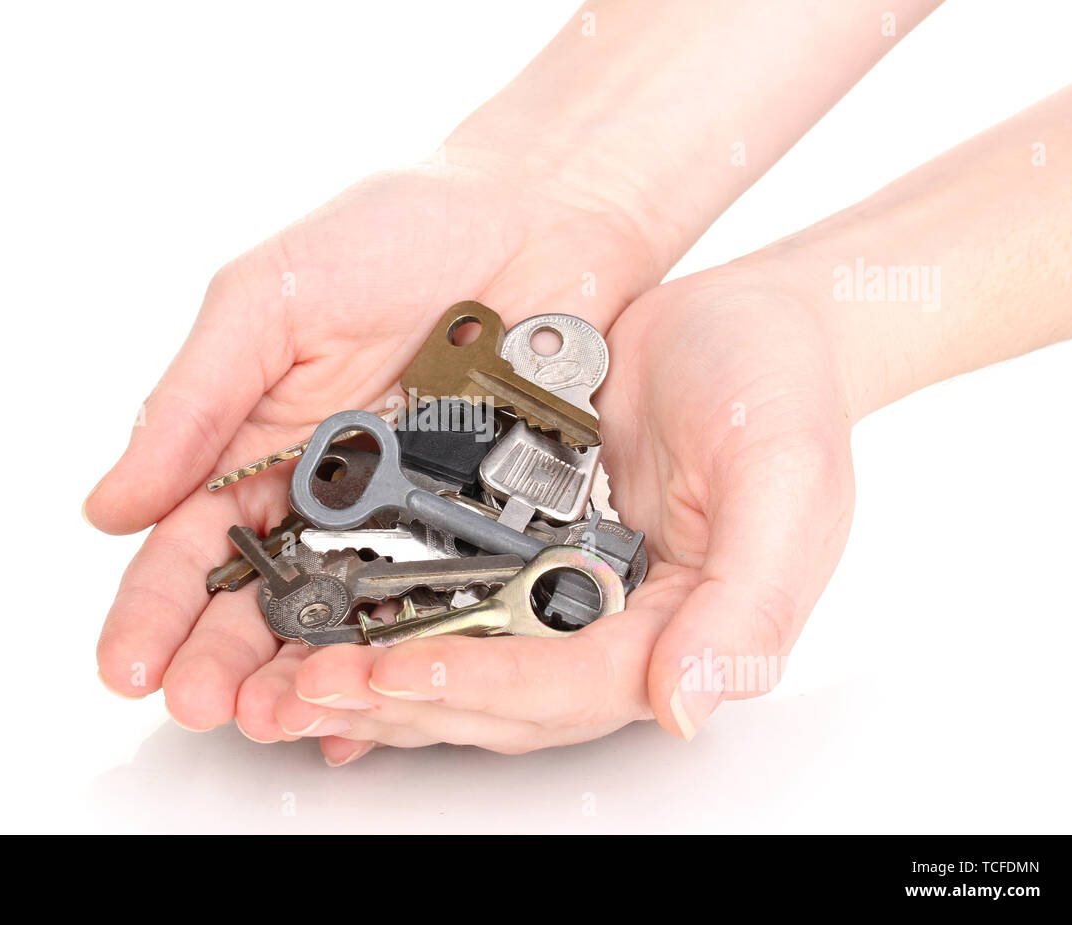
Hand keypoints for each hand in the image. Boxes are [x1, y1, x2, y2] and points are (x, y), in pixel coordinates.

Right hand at [84, 159, 670, 730]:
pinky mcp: (494, 523)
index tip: (126, 666)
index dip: (152, 607)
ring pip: (351, 616)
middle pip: (265, 599)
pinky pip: (452, 601)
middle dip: (225, 658)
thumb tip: (109, 505)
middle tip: (204, 709)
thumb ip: (195, 399)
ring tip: (279, 718)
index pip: (191, 542)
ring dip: (310, 672)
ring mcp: (413, 516)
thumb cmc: (398, 230)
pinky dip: (418, 650)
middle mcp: (330, 494)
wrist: (542, 207)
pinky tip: (386, 693)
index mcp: (260, 442)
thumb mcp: (269, 298)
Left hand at [234, 265, 856, 762]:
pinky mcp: (515, 547)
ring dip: (375, 679)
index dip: (487, 689)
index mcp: (673, 628)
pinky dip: (381, 623)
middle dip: (403, 702)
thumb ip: (748, 602)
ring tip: (286, 680)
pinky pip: (441, 601)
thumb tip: (688, 706)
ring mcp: (556, 590)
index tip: (401, 676)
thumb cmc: (778, 392)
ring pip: (458, 661)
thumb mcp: (785, 484)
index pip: (573, 688)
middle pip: (499, 697)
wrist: (745, 322)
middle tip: (306, 693)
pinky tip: (317, 633)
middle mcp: (607, 626)